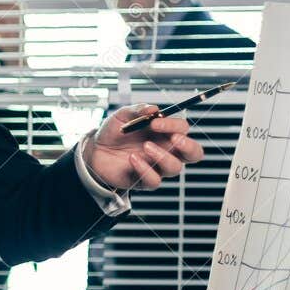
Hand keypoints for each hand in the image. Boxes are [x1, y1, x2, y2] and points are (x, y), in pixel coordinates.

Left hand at [84, 106, 203, 190]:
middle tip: (173, 139)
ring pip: (175, 168)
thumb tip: (154, 109)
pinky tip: (132, 159)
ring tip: (145, 146)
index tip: (155, 122)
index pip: (183, 129)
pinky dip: (145, 169)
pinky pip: (154, 180)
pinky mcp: (144, 181)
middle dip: (188, 146)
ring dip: (162, 156)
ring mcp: (157, 167)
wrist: (95, 150)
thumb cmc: (114, 132)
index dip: (174, 125)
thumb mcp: (123, 116)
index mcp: (166, 133)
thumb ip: (138, 110)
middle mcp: (167, 150)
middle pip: (194, 153)